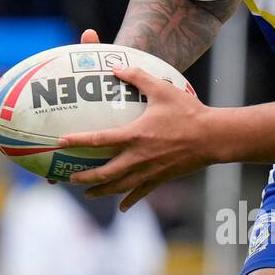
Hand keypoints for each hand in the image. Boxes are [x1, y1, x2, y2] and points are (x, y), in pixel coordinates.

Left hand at [59, 46, 210, 211]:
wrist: (213, 137)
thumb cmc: (188, 112)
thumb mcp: (162, 89)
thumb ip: (137, 76)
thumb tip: (116, 66)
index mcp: (135, 135)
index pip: (100, 139)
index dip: (78, 141)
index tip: (61, 142)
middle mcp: (139, 157)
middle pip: (105, 173)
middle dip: (84, 177)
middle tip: (68, 178)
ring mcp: (150, 171)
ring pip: (120, 186)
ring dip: (101, 191)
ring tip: (88, 193)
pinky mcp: (161, 178)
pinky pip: (142, 193)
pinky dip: (130, 200)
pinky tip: (122, 207)